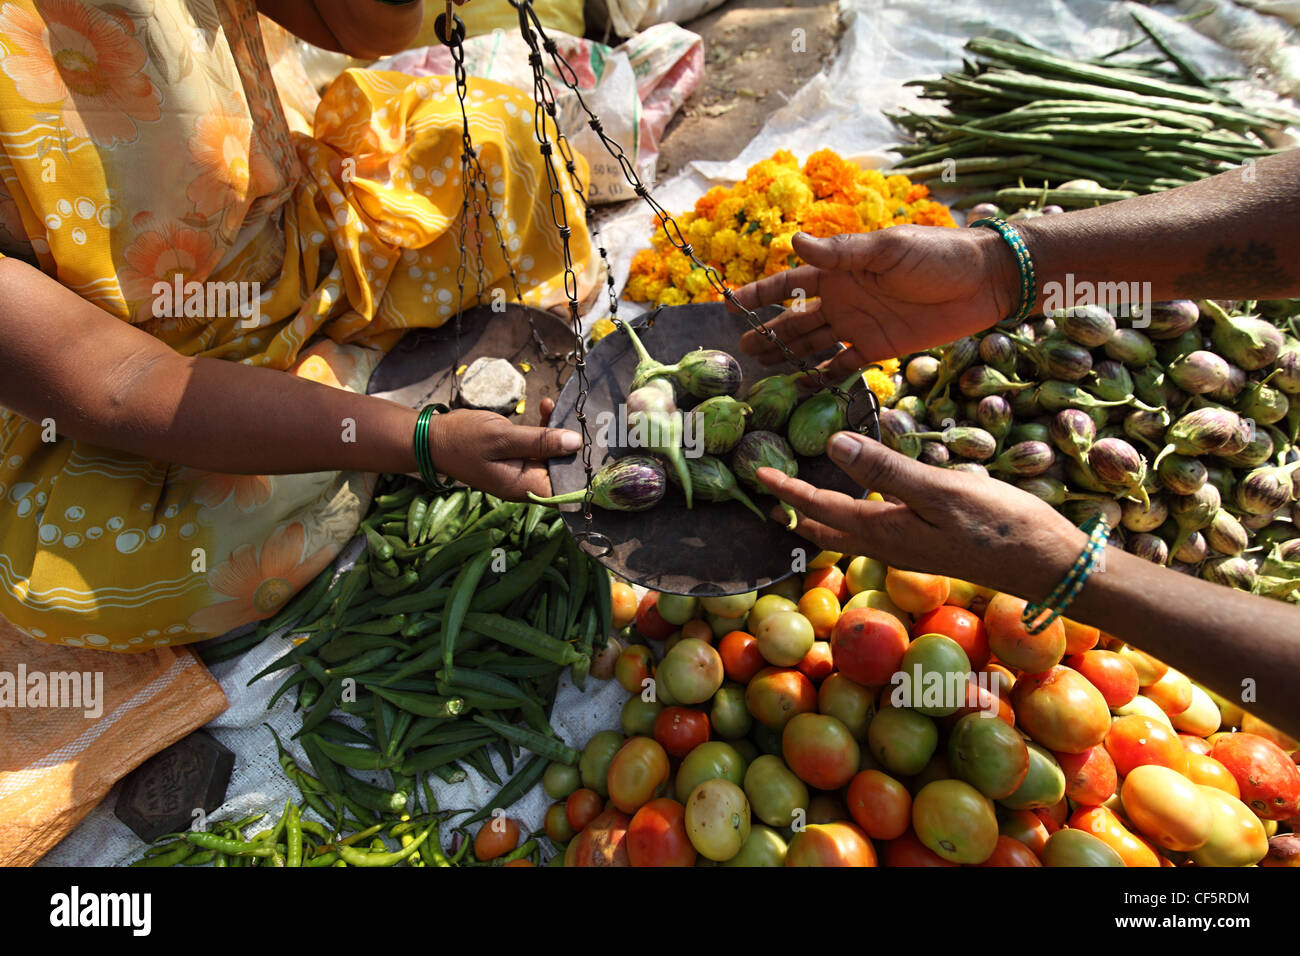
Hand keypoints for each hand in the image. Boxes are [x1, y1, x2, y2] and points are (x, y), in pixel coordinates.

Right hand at [428, 408, 579, 500]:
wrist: (432, 437)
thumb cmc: (463, 440)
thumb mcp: (503, 438)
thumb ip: (540, 441)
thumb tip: (575, 443)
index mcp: (523, 487)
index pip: (564, 490)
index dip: (583, 476)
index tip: (599, 455)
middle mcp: (525, 482)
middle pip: (561, 471)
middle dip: (575, 448)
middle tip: (589, 421)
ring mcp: (520, 468)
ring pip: (551, 454)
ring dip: (559, 431)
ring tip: (564, 407)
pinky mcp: (515, 454)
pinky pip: (537, 443)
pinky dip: (543, 426)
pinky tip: (546, 405)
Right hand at [730, 227, 1020, 378]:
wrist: (984, 281)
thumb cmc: (938, 254)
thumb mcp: (887, 249)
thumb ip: (841, 252)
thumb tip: (793, 242)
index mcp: (840, 270)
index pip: (789, 283)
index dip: (760, 294)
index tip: (730, 305)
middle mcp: (843, 298)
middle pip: (795, 319)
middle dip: (768, 332)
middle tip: (741, 351)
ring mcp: (859, 325)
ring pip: (813, 344)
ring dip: (789, 355)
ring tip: (762, 369)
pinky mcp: (880, 348)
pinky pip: (844, 366)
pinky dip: (824, 378)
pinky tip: (804, 388)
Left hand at [756, 431, 1088, 601]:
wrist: (1050, 566)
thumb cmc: (1000, 526)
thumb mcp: (941, 491)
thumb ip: (887, 470)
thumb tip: (835, 444)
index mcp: (884, 531)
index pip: (821, 507)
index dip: (787, 490)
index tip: (758, 474)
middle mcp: (889, 545)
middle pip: (829, 527)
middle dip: (796, 510)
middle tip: (770, 494)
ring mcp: (910, 549)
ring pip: (850, 533)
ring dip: (823, 517)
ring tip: (800, 503)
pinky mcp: (930, 546)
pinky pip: (875, 532)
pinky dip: (854, 518)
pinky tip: (863, 508)